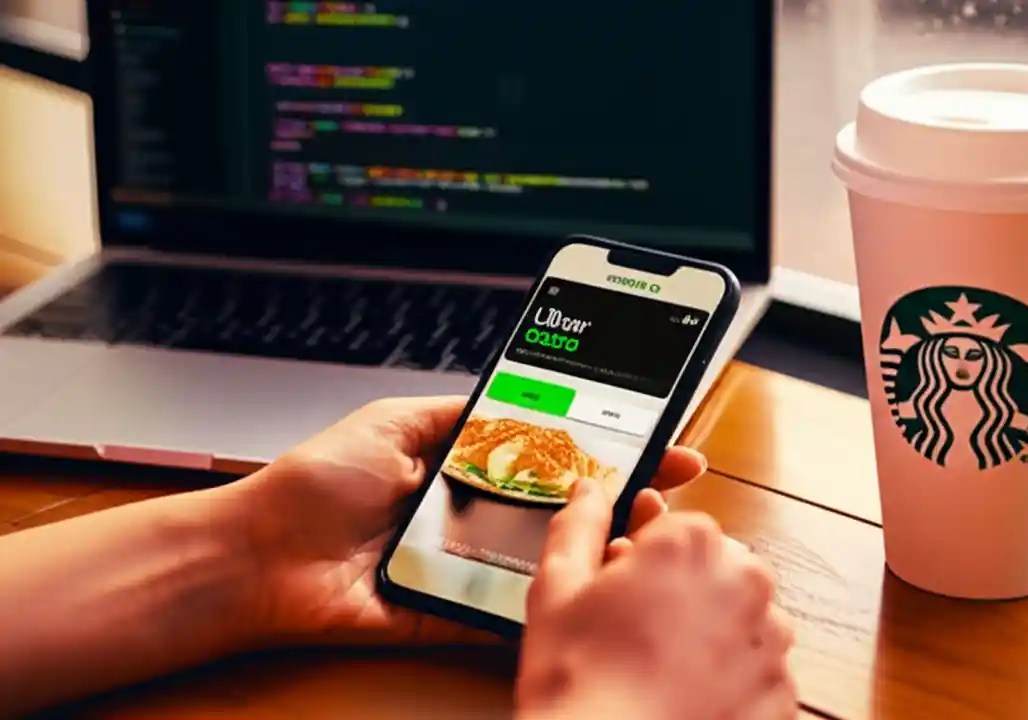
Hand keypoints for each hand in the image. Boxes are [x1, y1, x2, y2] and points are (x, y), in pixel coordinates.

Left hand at [228, 397, 707, 646]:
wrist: (259, 555)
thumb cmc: (314, 485)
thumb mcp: (393, 422)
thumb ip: (458, 412)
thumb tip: (517, 389)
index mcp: (464, 470)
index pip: (551, 457)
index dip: (605, 449)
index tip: (656, 438)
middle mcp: (474, 519)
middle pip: (562, 511)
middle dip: (622, 496)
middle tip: (668, 485)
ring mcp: (468, 570)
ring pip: (547, 562)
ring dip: (600, 547)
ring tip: (644, 526)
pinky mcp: (451, 616)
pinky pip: (507, 615)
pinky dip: (549, 603)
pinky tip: (597, 582)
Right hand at [516, 480, 798, 719]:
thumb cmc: (577, 677)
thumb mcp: (558, 589)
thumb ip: (579, 526)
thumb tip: (588, 490)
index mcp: (693, 543)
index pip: (681, 531)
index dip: (648, 560)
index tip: (625, 588)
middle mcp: (745, 581)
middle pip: (718, 572)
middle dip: (686, 594)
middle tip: (638, 633)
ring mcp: (770, 642)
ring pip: (743, 622)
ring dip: (713, 637)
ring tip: (663, 672)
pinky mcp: (782, 695)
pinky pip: (759, 676)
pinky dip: (733, 685)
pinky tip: (689, 699)